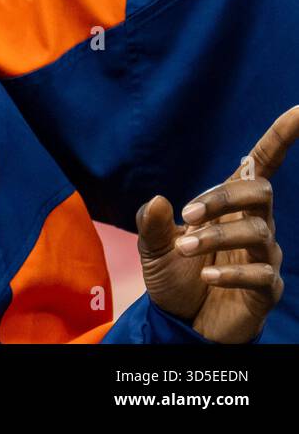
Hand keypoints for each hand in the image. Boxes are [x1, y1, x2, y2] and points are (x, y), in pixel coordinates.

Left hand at [136, 105, 296, 342]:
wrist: (182, 323)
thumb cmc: (175, 278)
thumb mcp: (152, 250)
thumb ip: (150, 225)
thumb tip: (157, 199)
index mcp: (229, 206)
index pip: (261, 165)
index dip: (280, 138)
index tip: (298, 111)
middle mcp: (253, 225)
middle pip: (260, 192)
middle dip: (224, 197)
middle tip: (186, 216)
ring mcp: (262, 256)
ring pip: (257, 231)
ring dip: (217, 236)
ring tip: (185, 248)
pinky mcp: (266, 290)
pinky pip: (263, 275)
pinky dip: (232, 274)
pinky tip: (208, 278)